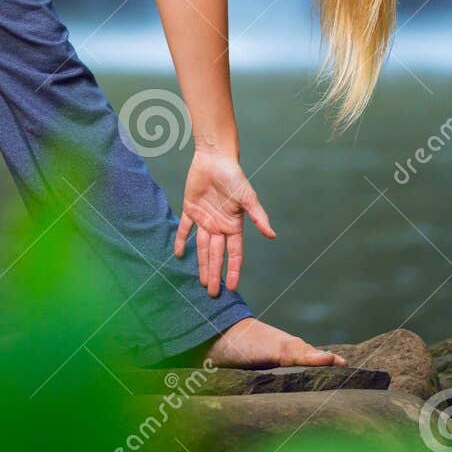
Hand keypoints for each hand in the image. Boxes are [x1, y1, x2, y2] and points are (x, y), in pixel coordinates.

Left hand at [174, 150, 275, 297]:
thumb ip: (259, 217)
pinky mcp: (190, 209)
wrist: (214, 158)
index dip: (233, 270)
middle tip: (212, 293)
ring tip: (202, 282)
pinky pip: (185, 228)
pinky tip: (179, 254)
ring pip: (202, 247)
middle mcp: (219, 225)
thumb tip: (272, 236)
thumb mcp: (248, 198)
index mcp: (233, 225)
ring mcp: (205, 219)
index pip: (234, 254)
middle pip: (217, 255)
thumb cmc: (234, 177)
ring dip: (201, 263)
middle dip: (215, 273)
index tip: (231, 287)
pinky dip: (182, 240)